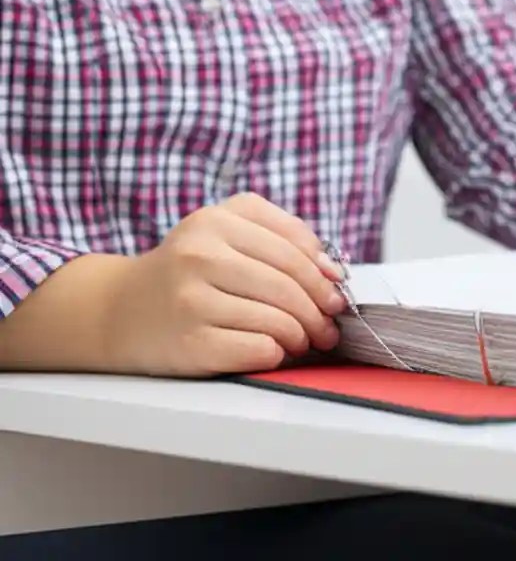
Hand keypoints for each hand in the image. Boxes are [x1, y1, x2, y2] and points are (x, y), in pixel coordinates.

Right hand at [100, 193, 347, 376]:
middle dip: (320, 311)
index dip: (325, 274)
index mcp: (214, 220)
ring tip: (303, 341)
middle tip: (329, 327)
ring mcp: (191, 299)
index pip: (294, 246)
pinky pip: (260, 348)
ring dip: (302, 336)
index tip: (337, 292)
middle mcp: (199, 255)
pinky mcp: (189, 343)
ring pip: (279, 320)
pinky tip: (272, 351)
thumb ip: (279, 240)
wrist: (119, 311)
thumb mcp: (223, 234)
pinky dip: (276, 353)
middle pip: (290, 285)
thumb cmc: (188, 273)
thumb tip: (332, 274)